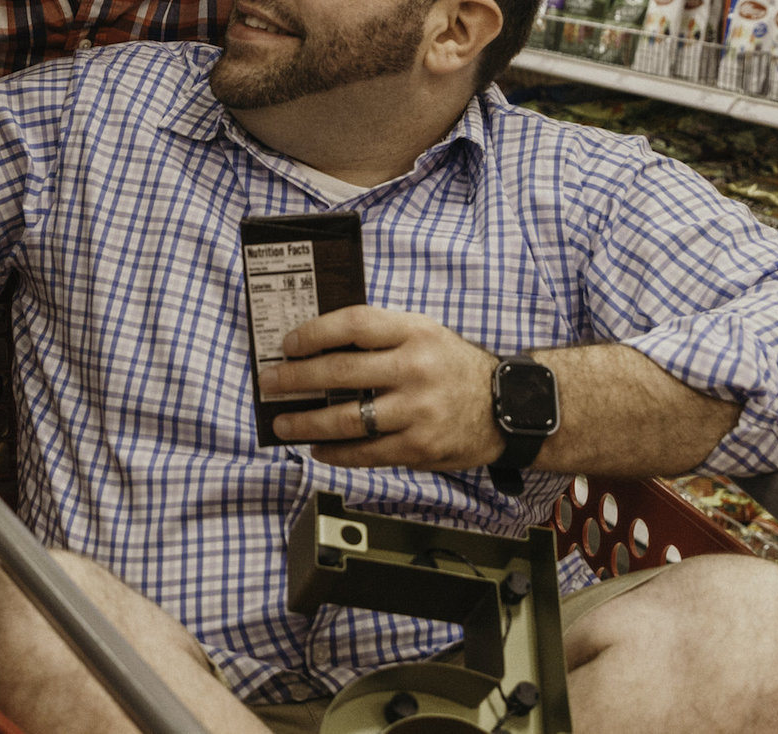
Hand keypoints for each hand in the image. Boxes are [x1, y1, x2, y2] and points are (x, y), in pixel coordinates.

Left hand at [258, 306, 505, 470]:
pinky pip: (366, 453)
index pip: (353, 324)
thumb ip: (379, 337)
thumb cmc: (453, 367)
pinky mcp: (419, 447)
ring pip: (347, 418)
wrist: (507, 407)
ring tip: (283, 423)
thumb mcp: (423, 334)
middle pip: (340, 371)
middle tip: (270, 382)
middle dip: (296, 378)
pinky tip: (317, 448)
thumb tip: (317, 347)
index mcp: (414, 332)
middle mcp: (414, 368)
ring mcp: (417, 410)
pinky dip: (335, 452)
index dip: (314, 333)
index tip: (288, 344)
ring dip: (306, 422)